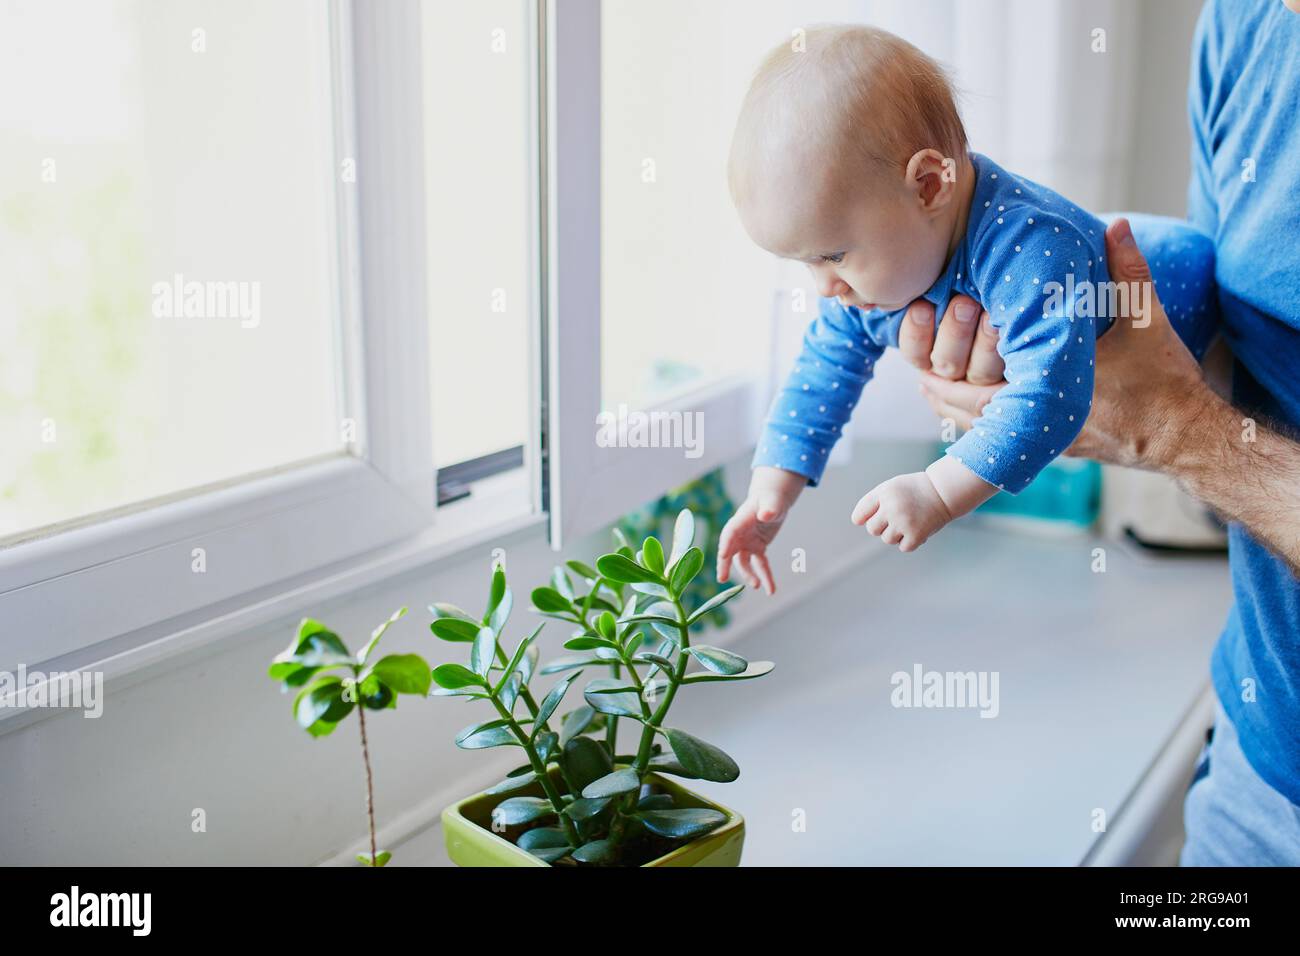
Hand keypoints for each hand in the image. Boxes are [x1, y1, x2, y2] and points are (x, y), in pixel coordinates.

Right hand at [716, 466, 805, 594]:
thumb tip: (766, 514)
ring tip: (758, 586)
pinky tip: (771, 590)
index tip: (723, 555)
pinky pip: (760, 565)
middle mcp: (740, 535)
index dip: (725, 544)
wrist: (772, 502)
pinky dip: (766, 577)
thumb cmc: (770, 499)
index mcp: (739, 521)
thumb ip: (769, 508)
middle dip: (724, 565)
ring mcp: (747, 543)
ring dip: (749, 574)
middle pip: (729, 551)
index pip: (729, 533)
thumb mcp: (772, 502)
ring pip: (743, 562)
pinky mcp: (757, 549)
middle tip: (721, 578)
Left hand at [850, 471, 953, 552]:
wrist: (943, 491)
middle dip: (882, 526)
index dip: (864, 519)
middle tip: (896, 518)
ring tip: (909, 521)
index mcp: (883, 493)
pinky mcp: (916, 535)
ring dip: (896, 534)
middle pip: (872, 530)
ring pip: (887, 540)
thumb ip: (873, 501)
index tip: (872, 518)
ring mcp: (904, 522)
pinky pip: (903, 547)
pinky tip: (917, 528)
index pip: (859, 515)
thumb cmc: (914, 490)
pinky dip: (910, 541)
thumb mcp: (891, 487)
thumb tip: (858, 522)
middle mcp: (891, 508)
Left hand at [902, 218, 1204, 470]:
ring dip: (959, 408)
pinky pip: (1009, 437)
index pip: (982, 389)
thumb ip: (1128, 271)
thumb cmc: (1165, 378)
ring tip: (932, 386)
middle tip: (918, 374)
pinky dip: (986, 422)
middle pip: (973, 413)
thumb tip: (1115, 225)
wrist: (1186, 434)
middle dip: (945, 391)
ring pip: (988, 429)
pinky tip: (969, 406)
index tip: (925, 363)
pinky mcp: (1058, 446)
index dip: (949, 374)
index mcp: (1053, 386)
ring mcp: (1048, 437)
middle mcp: (1043, 419)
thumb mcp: (1146, 318)